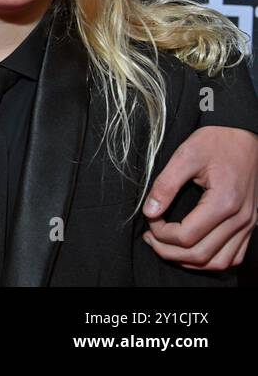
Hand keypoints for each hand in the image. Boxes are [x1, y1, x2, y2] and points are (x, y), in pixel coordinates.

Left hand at [142, 126, 257, 269]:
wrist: (244, 135)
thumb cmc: (216, 142)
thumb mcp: (185, 156)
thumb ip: (165, 185)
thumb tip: (149, 211)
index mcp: (224, 203)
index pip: (186, 236)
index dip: (161, 233)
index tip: (150, 219)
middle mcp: (240, 219)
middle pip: (200, 254)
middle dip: (169, 251)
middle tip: (151, 238)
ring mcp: (248, 224)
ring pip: (218, 262)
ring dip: (189, 261)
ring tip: (167, 247)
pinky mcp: (249, 224)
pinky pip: (233, 256)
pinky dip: (211, 260)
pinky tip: (192, 249)